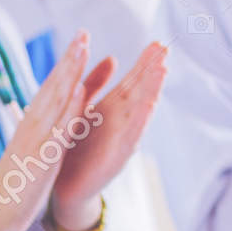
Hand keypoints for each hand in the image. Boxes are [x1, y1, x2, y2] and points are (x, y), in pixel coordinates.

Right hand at [0, 31, 91, 230]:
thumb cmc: (17, 180)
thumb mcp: (35, 148)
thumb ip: (46, 129)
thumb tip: (53, 113)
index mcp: (33, 123)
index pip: (51, 87)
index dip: (66, 63)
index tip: (80, 39)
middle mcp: (33, 124)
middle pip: (53, 85)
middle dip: (69, 58)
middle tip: (83, 32)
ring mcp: (37, 138)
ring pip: (56, 99)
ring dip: (70, 72)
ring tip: (83, 47)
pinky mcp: (42, 156)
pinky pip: (59, 128)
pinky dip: (71, 107)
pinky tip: (81, 90)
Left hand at [48, 41, 168, 230]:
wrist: (66, 187)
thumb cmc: (78, 147)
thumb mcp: (87, 110)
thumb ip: (97, 86)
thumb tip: (113, 57)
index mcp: (113, 108)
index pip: (134, 80)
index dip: (145, 62)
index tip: (158, 43)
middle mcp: (122, 122)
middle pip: (141, 91)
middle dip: (153, 70)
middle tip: (165, 49)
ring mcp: (122, 140)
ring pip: (140, 111)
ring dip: (152, 90)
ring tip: (162, 70)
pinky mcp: (116, 159)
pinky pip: (130, 137)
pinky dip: (139, 121)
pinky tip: (148, 105)